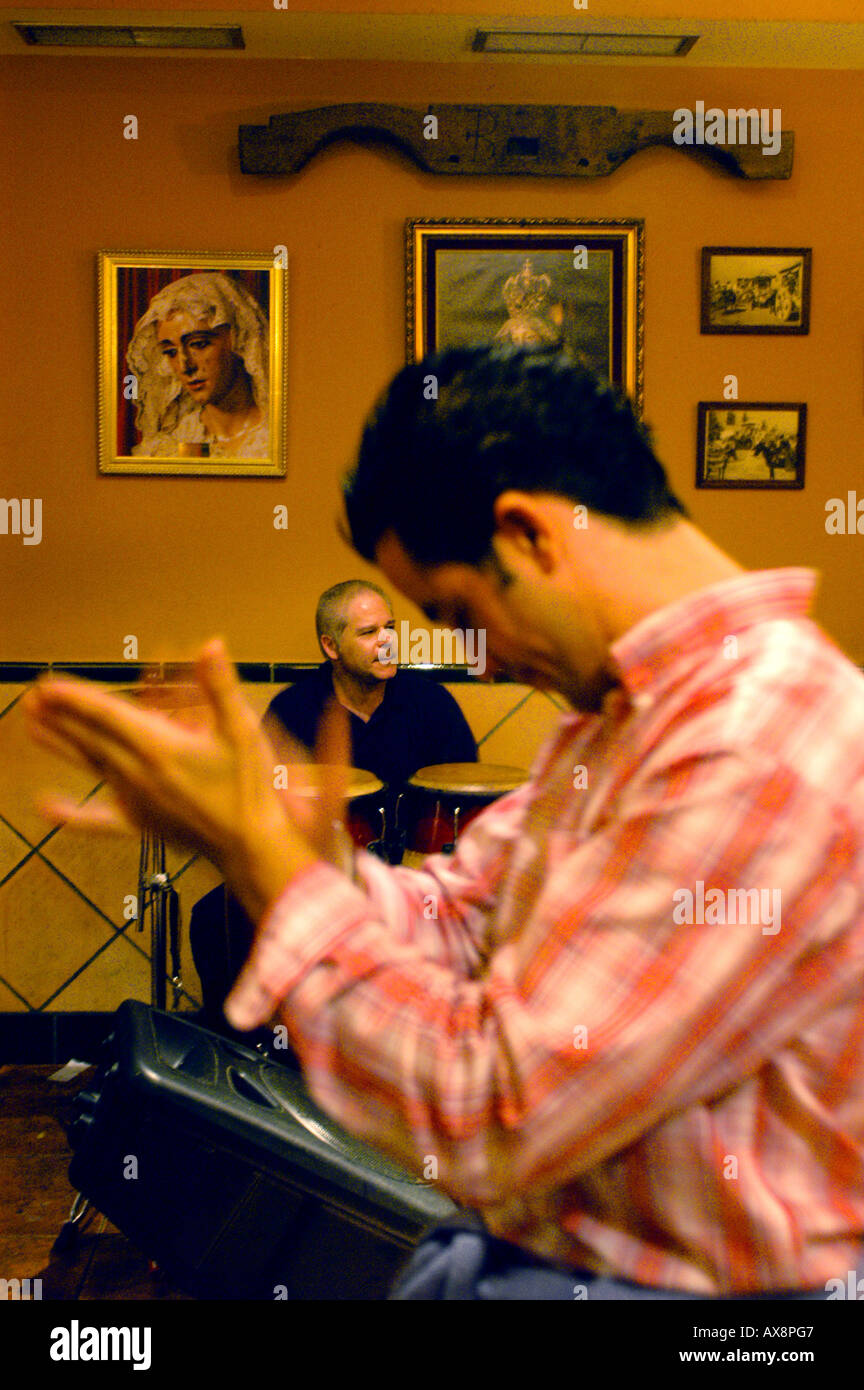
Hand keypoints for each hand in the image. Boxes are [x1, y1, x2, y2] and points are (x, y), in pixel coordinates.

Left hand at [23, 640, 320, 920]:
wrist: (250, 843)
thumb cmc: (248, 786)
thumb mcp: (242, 729)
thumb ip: (220, 686)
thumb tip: (212, 645)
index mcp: (159, 745)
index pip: (106, 715)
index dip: (75, 698)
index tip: (47, 684)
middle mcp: (138, 771)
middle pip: (89, 737)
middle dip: (60, 715)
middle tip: (32, 697)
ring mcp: (135, 799)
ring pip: (89, 766)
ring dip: (59, 745)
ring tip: (31, 726)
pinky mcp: (140, 823)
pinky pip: (98, 820)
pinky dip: (71, 814)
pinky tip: (45, 807)